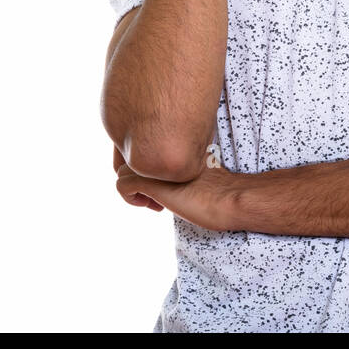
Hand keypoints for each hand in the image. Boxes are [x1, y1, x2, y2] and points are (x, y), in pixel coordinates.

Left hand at [114, 148, 240, 231]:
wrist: (228, 198)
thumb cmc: (219, 187)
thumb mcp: (194, 167)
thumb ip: (179, 162)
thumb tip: (169, 170)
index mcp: (172, 142)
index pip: (143, 145)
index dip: (146, 165)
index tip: (163, 183)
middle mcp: (160, 148)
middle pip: (129, 156)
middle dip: (137, 177)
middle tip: (155, 195)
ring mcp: (153, 164)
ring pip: (121, 170)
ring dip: (133, 188)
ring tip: (154, 201)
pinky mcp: (149, 181)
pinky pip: (121, 185)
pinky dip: (130, 198)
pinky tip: (153, 206)